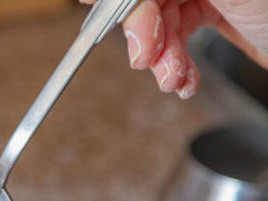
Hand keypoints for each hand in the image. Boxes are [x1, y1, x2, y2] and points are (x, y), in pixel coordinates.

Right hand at [81, 0, 267, 97]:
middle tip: (145, 57)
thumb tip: (110, 0)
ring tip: (172, 77)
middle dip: (144, 31)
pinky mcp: (214, 14)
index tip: (101, 14)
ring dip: (159, 59)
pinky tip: (182, 79)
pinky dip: (173, 66)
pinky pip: (176, 40)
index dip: (122, 1)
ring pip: (159, 22)